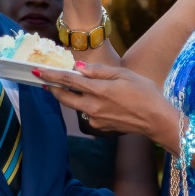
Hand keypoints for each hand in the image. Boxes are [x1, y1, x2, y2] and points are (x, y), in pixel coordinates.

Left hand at [36, 62, 180, 152]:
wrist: (156, 120)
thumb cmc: (144, 93)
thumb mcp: (123, 74)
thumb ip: (98, 71)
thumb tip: (78, 68)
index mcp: (98, 91)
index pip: (68, 81)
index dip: (51, 76)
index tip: (37, 71)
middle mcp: (93, 107)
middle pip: (64, 98)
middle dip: (53, 88)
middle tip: (44, 80)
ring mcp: (95, 119)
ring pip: (75, 106)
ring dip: (68, 96)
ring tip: (67, 86)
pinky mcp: (100, 127)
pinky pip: (87, 113)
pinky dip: (85, 105)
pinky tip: (94, 99)